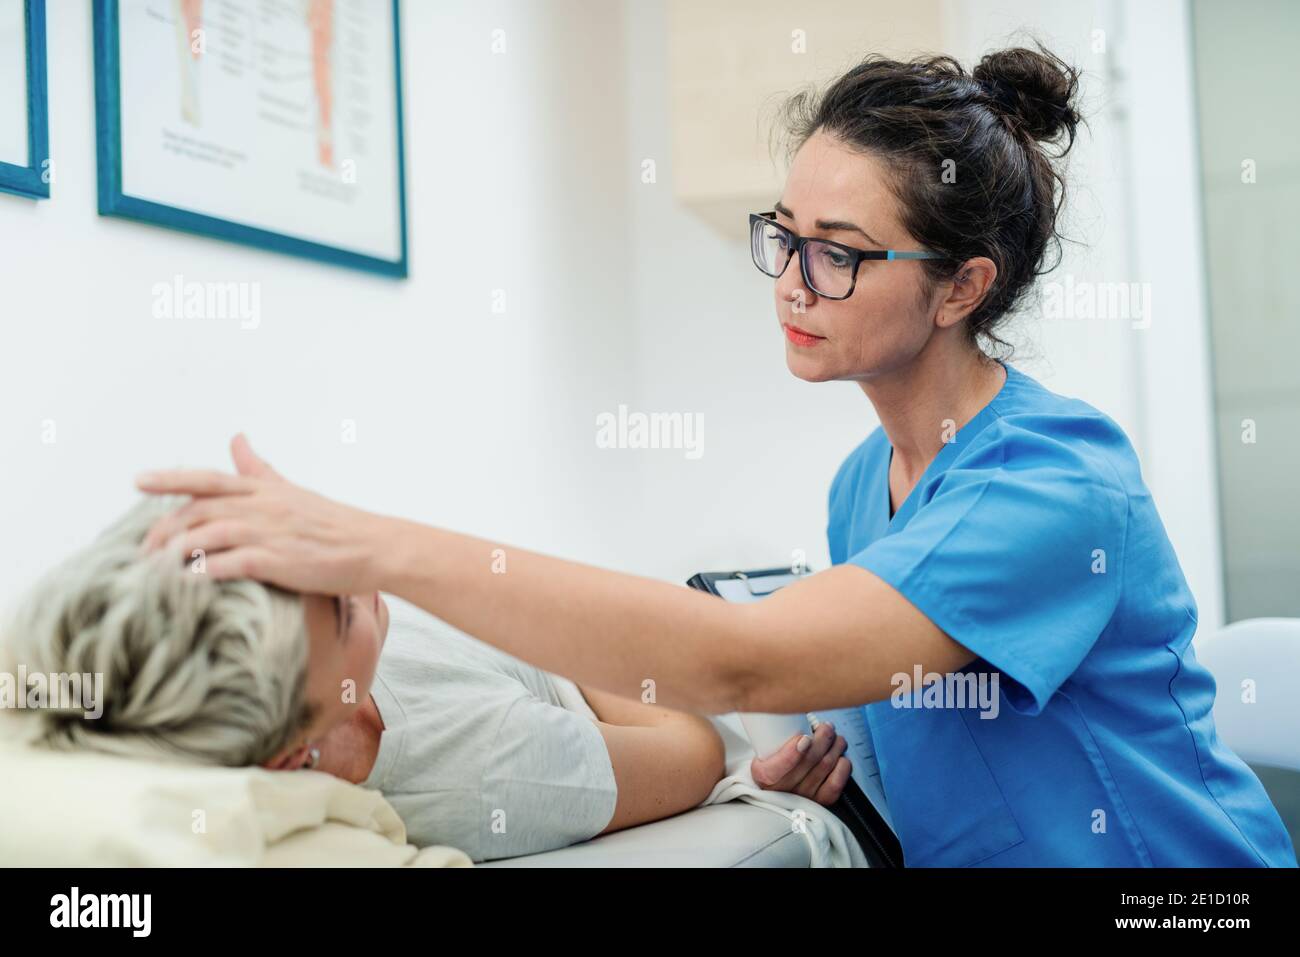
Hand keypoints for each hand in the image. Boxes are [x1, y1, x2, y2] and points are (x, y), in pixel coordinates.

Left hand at [136, 434, 389, 594]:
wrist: (373, 547)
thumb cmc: (335, 524)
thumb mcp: (292, 491)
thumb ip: (259, 470)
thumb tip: (237, 439)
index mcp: (265, 490)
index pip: (209, 479)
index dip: (171, 479)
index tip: (138, 482)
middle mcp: (263, 507)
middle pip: (199, 511)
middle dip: (164, 529)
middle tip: (141, 549)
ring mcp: (269, 533)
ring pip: (208, 535)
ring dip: (176, 552)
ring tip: (154, 569)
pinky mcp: (278, 561)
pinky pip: (229, 564)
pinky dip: (203, 572)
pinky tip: (186, 582)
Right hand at [750, 720, 850, 806]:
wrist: (779, 788)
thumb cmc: (772, 761)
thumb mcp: (762, 748)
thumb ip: (772, 732)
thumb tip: (790, 707)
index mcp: (764, 775)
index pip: (776, 769)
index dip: (793, 753)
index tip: (804, 738)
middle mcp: (783, 789)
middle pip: (808, 761)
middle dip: (822, 738)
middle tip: (826, 726)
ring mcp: (803, 797)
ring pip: (825, 766)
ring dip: (835, 746)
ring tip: (835, 736)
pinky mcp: (821, 802)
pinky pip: (837, 783)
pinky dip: (843, 766)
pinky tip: (841, 756)